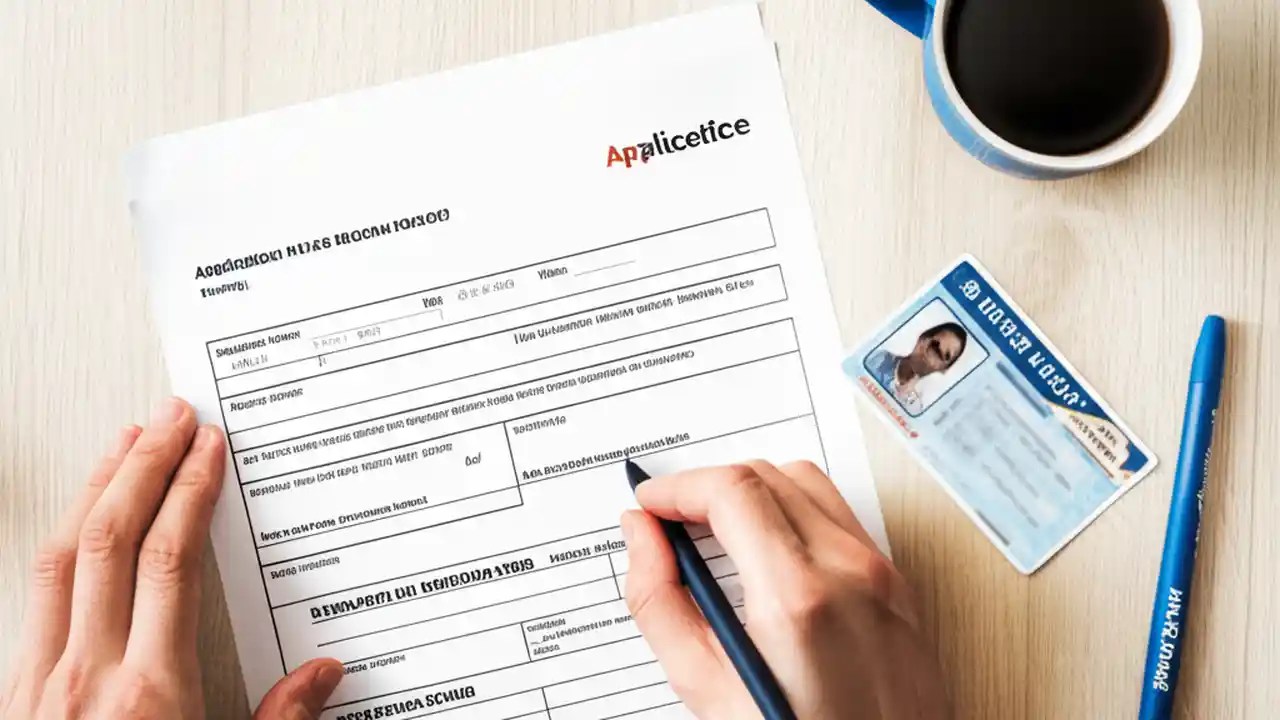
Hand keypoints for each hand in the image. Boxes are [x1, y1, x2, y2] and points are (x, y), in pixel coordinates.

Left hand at [1, 398, 343, 718]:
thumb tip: (322, 674)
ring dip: (96, 490)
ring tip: (124, 445)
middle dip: (144, 466)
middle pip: (112, 541)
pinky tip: (80, 523)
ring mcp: (41, 681)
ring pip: (62, 559)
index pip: (170, 561)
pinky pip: (37, 594)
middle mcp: (90, 675)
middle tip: (170, 421)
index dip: (191, 492)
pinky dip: (63, 541)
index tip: (206, 451)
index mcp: (153, 693)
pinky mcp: (14, 694)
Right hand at [621, 461, 948, 719]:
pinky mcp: (899, 586)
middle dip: (709, 487)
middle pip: (767, 475)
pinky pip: (840, 518)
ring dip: (754, 493)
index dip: (678, 486)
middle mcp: (849, 571)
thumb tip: (641, 535)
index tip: (652, 503)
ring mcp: (882, 575)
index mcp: (797, 596)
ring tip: (718, 536)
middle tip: (673, 522)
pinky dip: (795, 514)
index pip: (731, 490)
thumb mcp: (705, 687)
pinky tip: (769, 555)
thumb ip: (659, 600)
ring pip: (808, 483)